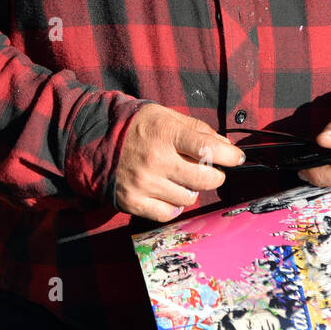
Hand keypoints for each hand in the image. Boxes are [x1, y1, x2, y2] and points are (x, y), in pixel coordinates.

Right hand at [114, 104, 245, 222]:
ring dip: (192, 190)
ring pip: (188, 198)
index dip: (230, 156)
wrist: (93, 138)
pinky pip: (167, 214)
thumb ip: (196, 129)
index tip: (236, 158)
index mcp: (166, 134)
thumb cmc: (136, 125)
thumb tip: (225, 145)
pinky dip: (173, 206)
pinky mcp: (133, 201)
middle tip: (210, 170)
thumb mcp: (166, 116)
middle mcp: (156, 160)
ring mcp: (144, 183)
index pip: (208, 149)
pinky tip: (170, 194)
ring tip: (182, 179)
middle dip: (215, 176)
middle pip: (204, 179)